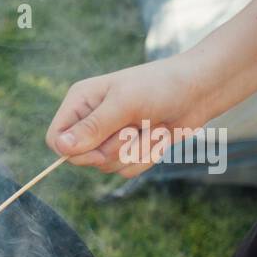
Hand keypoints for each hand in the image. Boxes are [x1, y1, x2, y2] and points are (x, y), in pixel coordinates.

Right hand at [45, 56, 214, 178]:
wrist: (201, 89)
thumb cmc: (162, 86)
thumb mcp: (125, 103)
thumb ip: (93, 127)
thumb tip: (61, 147)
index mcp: (80, 102)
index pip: (56, 139)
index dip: (73, 151)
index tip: (99, 149)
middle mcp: (91, 121)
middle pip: (82, 159)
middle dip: (113, 149)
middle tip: (134, 127)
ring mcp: (110, 137)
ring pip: (107, 167)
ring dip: (134, 151)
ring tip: (150, 125)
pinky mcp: (129, 150)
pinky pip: (127, 170)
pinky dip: (147, 156)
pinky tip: (159, 135)